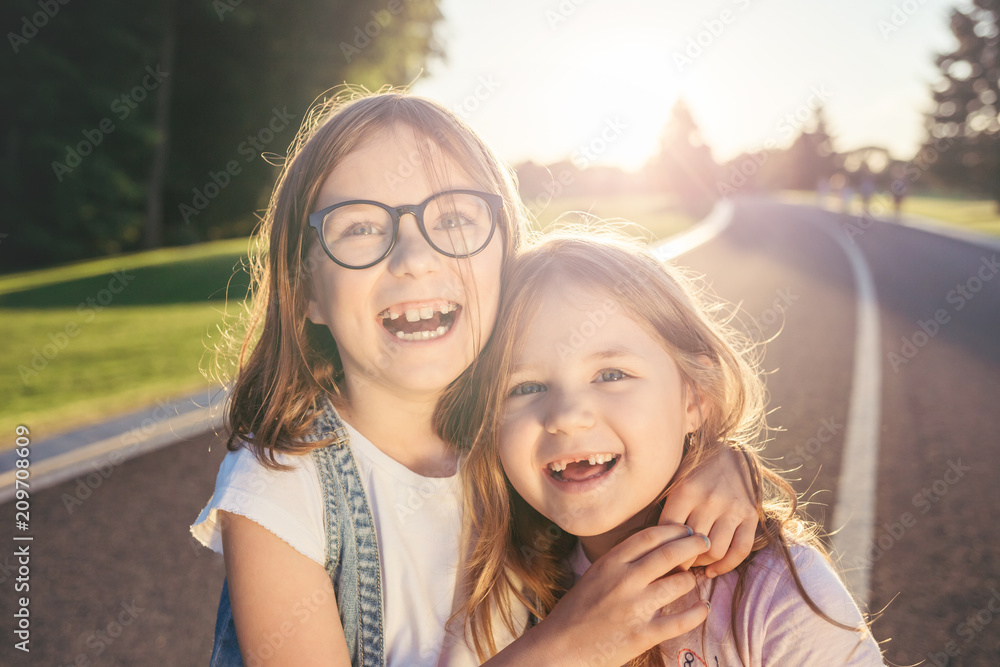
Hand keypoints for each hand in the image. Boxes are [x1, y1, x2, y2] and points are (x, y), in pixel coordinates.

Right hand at [509, 526, 710, 666]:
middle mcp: (624, 580)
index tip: (685, 529)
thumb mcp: (594, 576)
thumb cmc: (576, 611)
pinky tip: (703, 608)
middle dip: (693, 543)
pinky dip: (698, 613)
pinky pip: (681, 621)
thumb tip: (653, 549)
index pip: (650, 536)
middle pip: (669, 553)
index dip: (673, 529)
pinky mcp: (643, 635)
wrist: (560, 647)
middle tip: (704, 542)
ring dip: (692, 579)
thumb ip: (620, 562)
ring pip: (679, 583)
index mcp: (610, 563)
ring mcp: (635, 608)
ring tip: (694, 579)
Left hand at [659, 445, 756, 577]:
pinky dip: (727, 565)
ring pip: (715, 551)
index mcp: (685, 491)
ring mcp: (732, 508)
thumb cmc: (693, 473)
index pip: (669, 532)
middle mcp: (710, 500)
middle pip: (692, 545)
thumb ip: (666, 511)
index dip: (663, 550)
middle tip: (677, 563)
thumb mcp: (673, 483)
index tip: (660, 557)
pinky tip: (714, 569)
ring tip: (695, 562)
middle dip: (683, 560)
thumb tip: (653, 548)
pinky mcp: (750, 514)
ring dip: (703, 563)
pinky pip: (740, 550)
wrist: (727, 453)